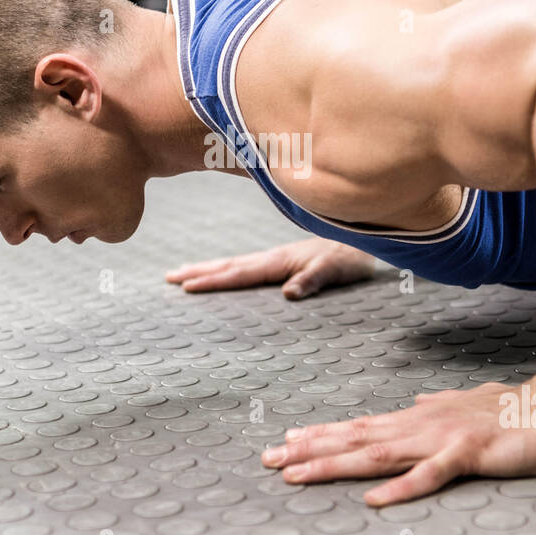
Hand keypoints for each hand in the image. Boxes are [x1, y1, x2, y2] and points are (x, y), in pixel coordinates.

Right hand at [165, 237, 376, 298]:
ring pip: (234, 262)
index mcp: (279, 261)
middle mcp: (273, 257)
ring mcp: (276, 257)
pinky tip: (222, 272)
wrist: (366, 241)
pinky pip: (246, 264)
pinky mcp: (283, 260)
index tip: (185, 287)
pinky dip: (226, 268)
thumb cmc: (353, 257)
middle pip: (228, 264)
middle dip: (198, 271)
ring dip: (207, 268)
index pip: (239, 273)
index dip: (212, 280)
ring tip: (181, 273)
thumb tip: (288, 294)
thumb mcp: (336, 271)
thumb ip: (312, 280)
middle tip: (168, 277)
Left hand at [261, 379, 535, 504]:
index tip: (286, 440)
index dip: (322, 434)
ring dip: (334, 465)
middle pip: (355, 439)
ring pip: (377, 454)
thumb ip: (442, 405)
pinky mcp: (469, 454)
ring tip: (296, 475)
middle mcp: (421, 425)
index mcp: (421, 418)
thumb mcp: (470, 403)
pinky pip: (430, 476)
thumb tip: (419, 400)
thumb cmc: (517, 409)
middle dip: (309, 449)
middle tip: (267, 459)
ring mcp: (442, 438)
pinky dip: (400, 488)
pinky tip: (373, 501)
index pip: (362, 426)